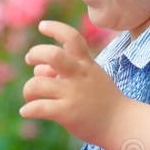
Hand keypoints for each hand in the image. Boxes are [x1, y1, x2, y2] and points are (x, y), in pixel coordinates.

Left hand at [20, 20, 124, 147]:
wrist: (122, 123)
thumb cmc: (103, 100)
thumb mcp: (90, 77)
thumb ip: (65, 70)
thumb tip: (38, 69)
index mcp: (86, 64)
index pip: (72, 37)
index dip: (55, 28)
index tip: (42, 26)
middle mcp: (78, 76)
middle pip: (52, 55)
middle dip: (35, 53)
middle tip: (30, 60)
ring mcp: (72, 94)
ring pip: (37, 84)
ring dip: (27, 89)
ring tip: (30, 96)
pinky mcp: (67, 113)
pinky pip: (38, 108)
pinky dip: (27, 110)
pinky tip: (27, 112)